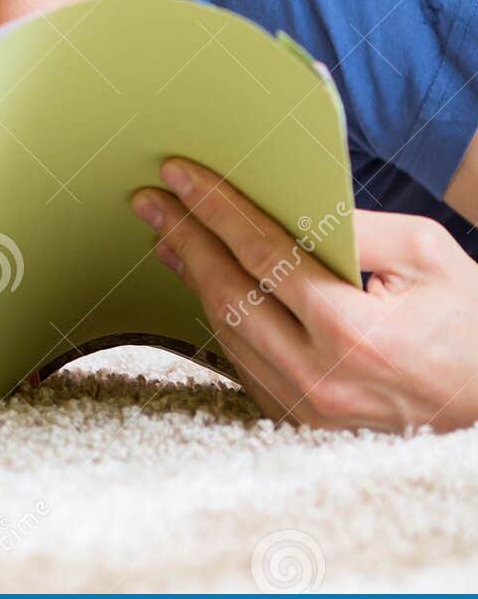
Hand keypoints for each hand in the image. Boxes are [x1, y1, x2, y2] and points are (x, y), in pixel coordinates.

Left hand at [130, 157, 477, 432]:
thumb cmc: (469, 322)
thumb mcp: (427, 255)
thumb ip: (356, 226)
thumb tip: (286, 202)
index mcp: (353, 332)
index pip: (262, 255)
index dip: (215, 210)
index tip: (179, 175)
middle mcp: (321, 378)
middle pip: (229, 295)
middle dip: (186, 239)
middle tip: (151, 200)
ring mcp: (309, 410)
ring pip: (228, 333)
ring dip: (194, 278)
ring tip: (170, 236)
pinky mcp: (305, 422)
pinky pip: (245, 364)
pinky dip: (221, 319)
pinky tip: (204, 286)